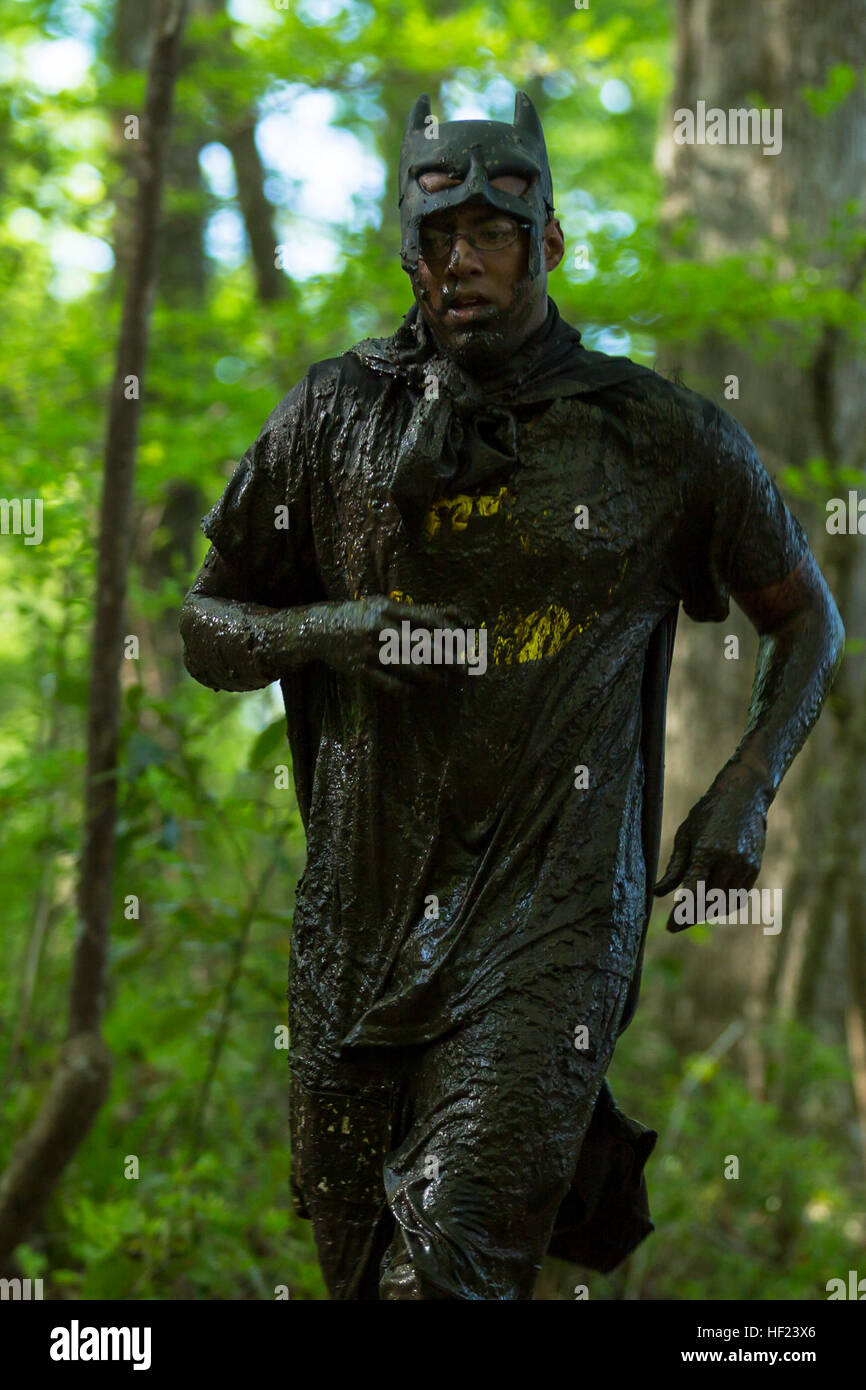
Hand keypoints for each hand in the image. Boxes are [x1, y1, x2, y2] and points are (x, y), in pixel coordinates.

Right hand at [303, 596, 477, 696]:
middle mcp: (379, 628)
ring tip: (441, 681)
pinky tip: (414, 690)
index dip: (450, 632)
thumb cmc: (362, 616)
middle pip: (423, 645)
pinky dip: (406, 689)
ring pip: (409, 667)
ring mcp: (369, 651)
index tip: (466, 642)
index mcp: (387, 609)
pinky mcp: (360, 670)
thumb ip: (415, 612)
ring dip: (430, 676)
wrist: (321, 630)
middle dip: (448, 659)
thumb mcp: (384, 606)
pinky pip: (389, 684)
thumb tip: (455, 614)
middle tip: (466, 669)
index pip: (428, 619)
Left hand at [653, 767, 770, 932]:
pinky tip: (712, 904)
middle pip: (709, 902)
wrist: (743, 796)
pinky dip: (725, 904)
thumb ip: (674, 867)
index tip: (670, 927)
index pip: (692, 893)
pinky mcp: (755, 868)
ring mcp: (745, 865)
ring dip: (708, 912)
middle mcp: (728, 861)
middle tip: (678, 922)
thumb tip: (657, 893)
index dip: (681, 914)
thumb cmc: (708, 813)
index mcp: (706, 851)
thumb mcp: (685, 835)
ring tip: (693, 912)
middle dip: (692, 916)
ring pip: (725, 902)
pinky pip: (739, 896)